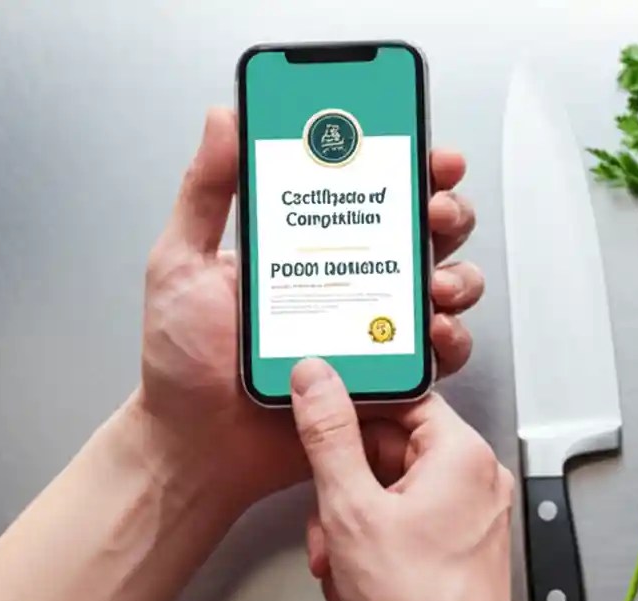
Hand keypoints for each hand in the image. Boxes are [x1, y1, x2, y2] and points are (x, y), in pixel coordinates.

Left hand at [133, 108, 483, 511]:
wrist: (194, 445)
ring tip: (435, 284)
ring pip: (445, 286)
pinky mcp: (387, 377)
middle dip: (446, 213)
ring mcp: (373, 329)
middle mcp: (350, 280)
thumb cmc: (183, 362)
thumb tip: (225, 119)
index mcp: (309, 244)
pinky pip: (439, 354)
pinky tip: (432, 334)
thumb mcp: (181, 261)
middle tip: (433, 212)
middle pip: (424, 231)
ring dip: (457, 275)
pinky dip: (450, 341)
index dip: (410, 164)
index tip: (425, 152)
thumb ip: (206, 190)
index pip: (371, 189)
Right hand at [294, 359, 524, 600]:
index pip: (402, 398)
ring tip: (341, 571)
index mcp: (462, 454)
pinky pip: (406, 528)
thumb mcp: (351, 509)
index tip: (320, 422)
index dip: (353, 412)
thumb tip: (318, 382)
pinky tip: (356, 589)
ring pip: (390, 497)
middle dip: (343, 495)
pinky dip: (373, 553)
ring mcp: (472, 515)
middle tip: (327, 528)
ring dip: (350, 533)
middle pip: (389, 453)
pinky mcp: (462, 547)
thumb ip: (329, 436)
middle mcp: (477, 479)